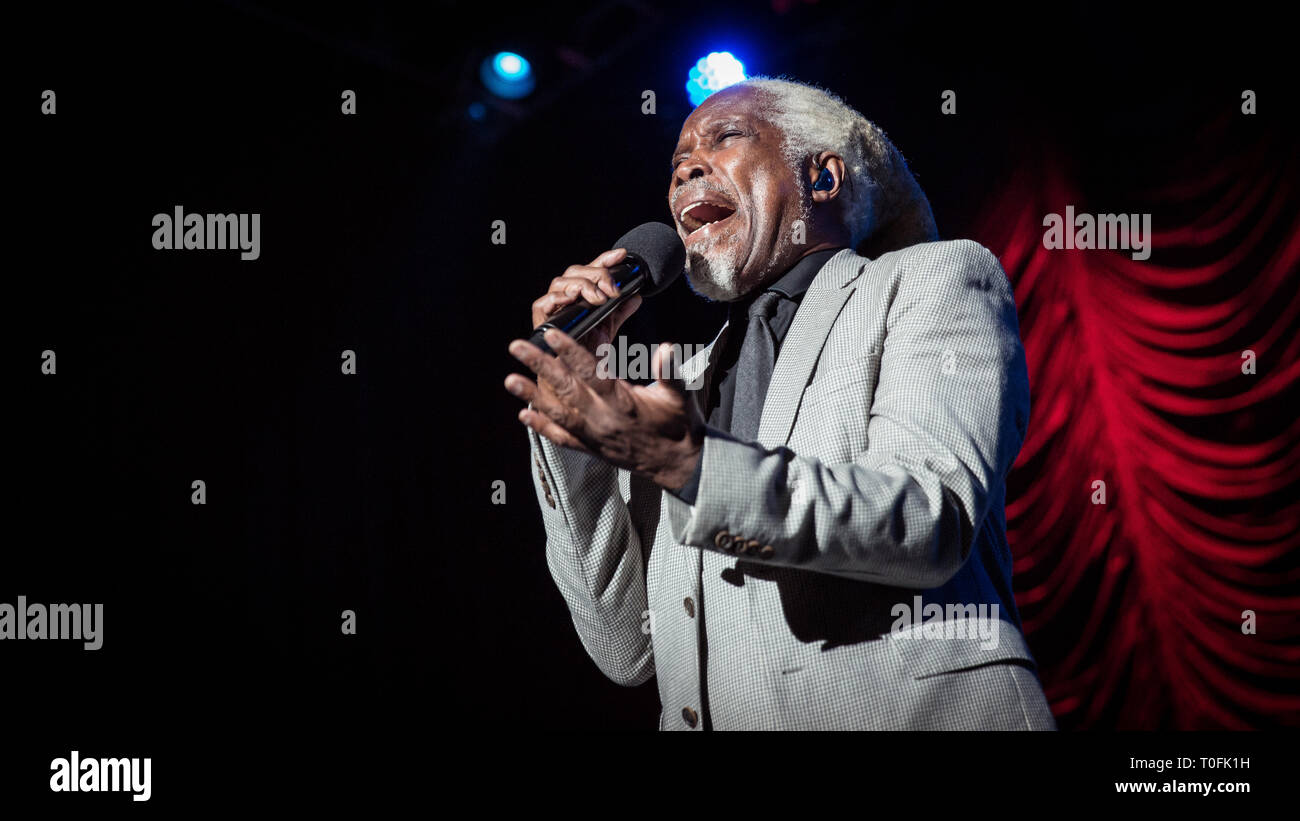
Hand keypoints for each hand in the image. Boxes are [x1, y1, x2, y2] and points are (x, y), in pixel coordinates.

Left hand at [505, 327, 702, 489]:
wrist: (678, 466)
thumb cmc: (680, 426)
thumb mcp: (680, 396)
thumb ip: (670, 372)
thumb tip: (666, 347)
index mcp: (623, 403)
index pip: (592, 372)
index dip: (571, 352)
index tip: (552, 334)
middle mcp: (603, 420)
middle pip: (565, 389)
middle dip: (540, 366)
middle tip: (517, 346)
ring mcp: (594, 436)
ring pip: (558, 414)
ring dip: (532, 396)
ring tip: (510, 380)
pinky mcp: (591, 448)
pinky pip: (563, 438)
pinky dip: (542, 427)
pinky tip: (524, 416)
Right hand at [531, 248, 642, 355]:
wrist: (575, 379)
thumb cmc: (586, 354)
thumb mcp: (608, 329)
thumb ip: (619, 312)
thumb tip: (636, 296)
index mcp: (580, 296)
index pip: (591, 270)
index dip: (605, 260)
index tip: (622, 255)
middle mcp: (565, 298)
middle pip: (575, 272)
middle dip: (596, 275)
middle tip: (612, 290)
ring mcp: (552, 308)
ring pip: (560, 283)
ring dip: (581, 286)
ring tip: (599, 298)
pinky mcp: (541, 321)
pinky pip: (542, 303)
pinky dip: (557, 298)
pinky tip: (572, 299)